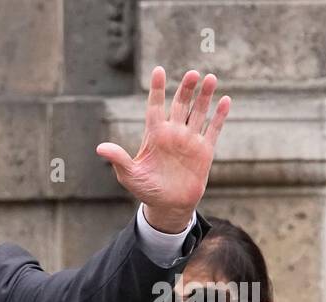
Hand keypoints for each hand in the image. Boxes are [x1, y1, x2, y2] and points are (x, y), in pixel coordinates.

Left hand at [97, 66, 230, 233]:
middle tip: (193, 73)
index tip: (159, 70)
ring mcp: (190, 139)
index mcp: (154, 135)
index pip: (155, 107)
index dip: (157, 89)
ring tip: (210, 78)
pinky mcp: (204, 150)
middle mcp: (173, 133)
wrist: (168, 205)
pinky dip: (219, 116)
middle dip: (186, 89)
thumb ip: (118, 159)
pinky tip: (225, 100)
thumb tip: (100, 148)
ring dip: (204, 96)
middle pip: (181, 104)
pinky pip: (213, 129)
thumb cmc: (146, 190)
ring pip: (198, 112)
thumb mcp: (130, 175)